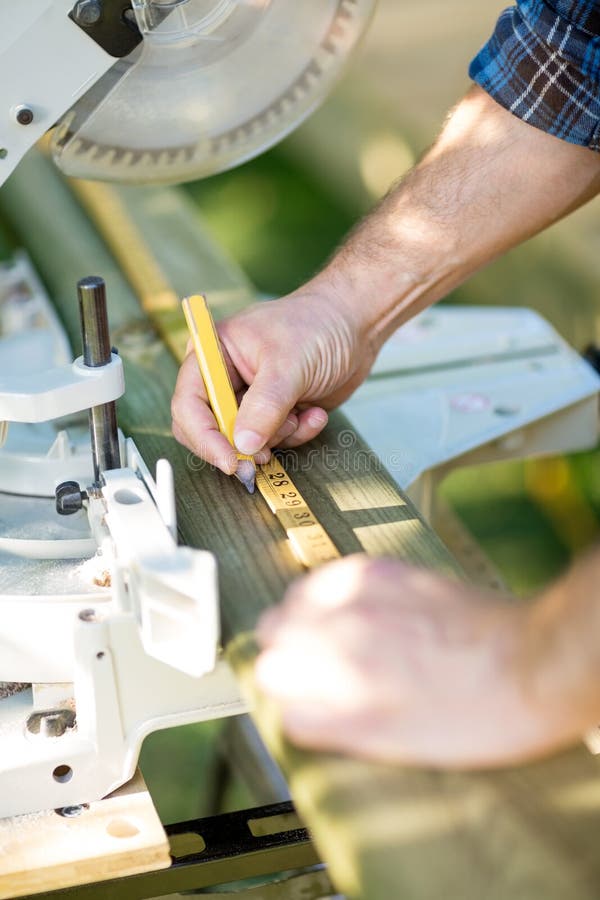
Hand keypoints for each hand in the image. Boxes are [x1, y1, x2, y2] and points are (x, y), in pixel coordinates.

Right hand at [171, 286, 375, 473]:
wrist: (355, 324)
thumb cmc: (316, 325)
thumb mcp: (288, 365)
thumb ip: (264, 406)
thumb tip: (243, 445)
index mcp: (212, 355)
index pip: (189, 404)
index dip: (205, 437)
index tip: (230, 460)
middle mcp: (225, 379)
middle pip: (209, 429)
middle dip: (239, 445)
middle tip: (263, 456)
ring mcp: (250, 398)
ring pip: (246, 441)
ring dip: (278, 435)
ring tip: (301, 411)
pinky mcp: (275, 413)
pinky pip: (276, 440)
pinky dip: (298, 433)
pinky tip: (315, 413)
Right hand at [255, 556, 593, 767]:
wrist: (532, 661)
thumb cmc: (476, 713)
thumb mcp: (396, 742)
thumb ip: (328, 724)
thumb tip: (288, 711)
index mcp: (342, 673)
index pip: (267, 672)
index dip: (282, 690)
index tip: (300, 697)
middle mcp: (344, 623)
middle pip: (273, 629)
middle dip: (287, 652)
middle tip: (318, 672)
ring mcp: (364, 590)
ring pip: (296, 598)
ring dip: (303, 619)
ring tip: (335, 640)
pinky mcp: (386, 568)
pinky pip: (331, 575)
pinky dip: (329, 592)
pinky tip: (352, 611)